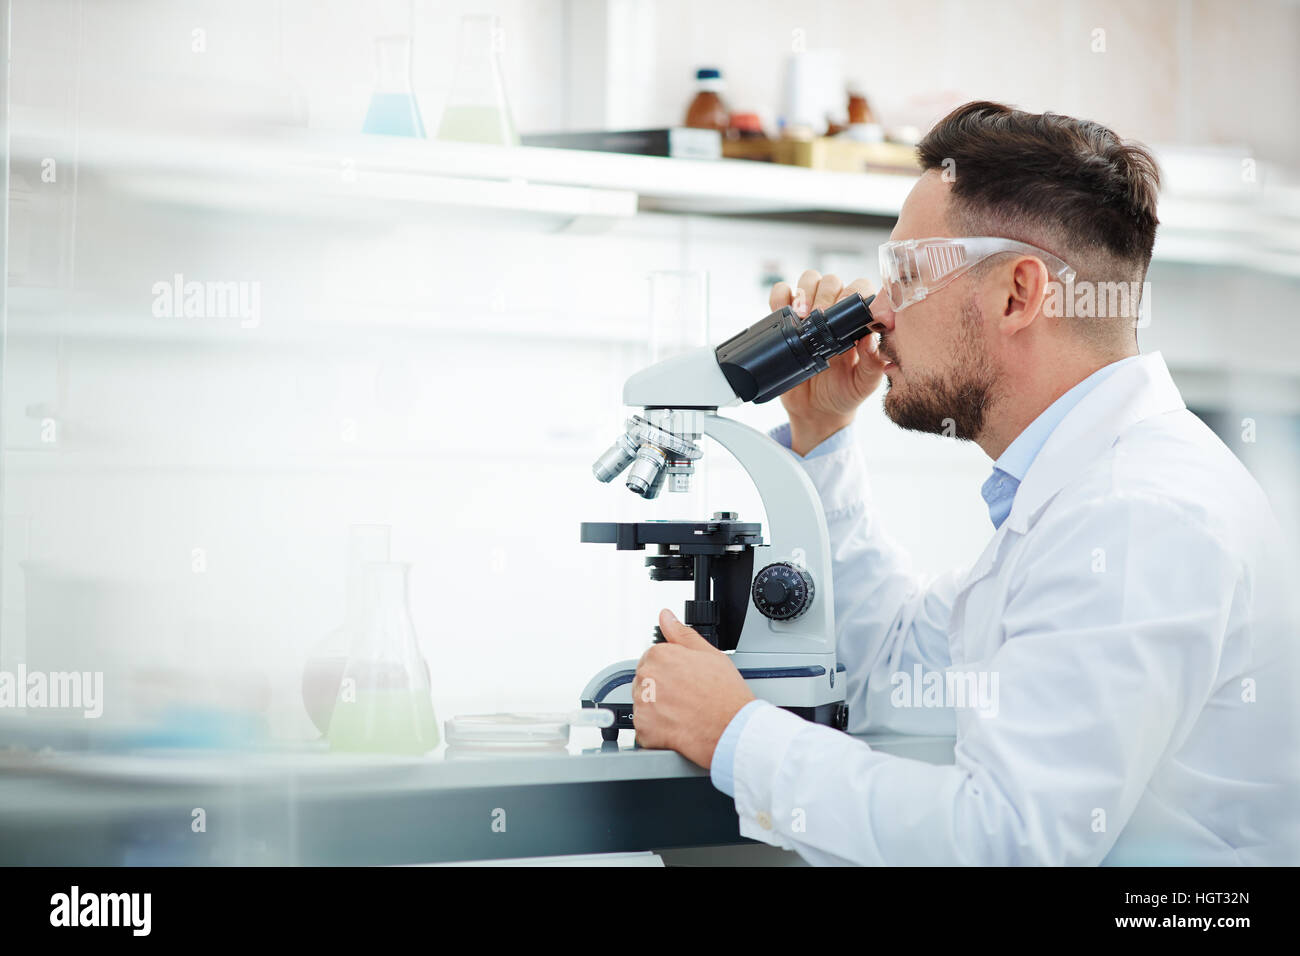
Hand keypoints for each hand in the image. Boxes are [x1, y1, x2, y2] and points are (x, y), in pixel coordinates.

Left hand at [632, 609, 755, 767]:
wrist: (732, 729)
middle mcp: (646, 678)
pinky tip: (677, 727)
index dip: (670, 671)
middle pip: (645, 681)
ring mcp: (643, 705)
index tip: (683, 680)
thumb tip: (666, 616)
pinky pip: (644, 729)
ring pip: (644, 705)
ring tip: (683, 713)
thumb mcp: (709, 654)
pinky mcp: (644, 730)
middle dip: (661, 689)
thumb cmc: (725, 694)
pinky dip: (657, 731)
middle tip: (685, 697)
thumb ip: (682, 633)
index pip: (652, 659)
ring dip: (658, 710)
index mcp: (659, 656)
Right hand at [771, 271, 886, 454]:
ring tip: (801, 316)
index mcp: (859, 321)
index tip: (842, 315)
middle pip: (831, 281)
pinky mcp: (786, 319)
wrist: (816, 410)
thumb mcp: (864, 383)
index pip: (860, 290)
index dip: (851, 295)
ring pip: (808, 280)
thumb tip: (871, 339)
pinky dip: (780, 297)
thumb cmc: (845, 393)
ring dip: (803, 292)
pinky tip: (785, 313)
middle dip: (824, 295)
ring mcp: (810, 313)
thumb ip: (873, 363)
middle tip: (818, 317)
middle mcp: (836, 313)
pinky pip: (781, 294)